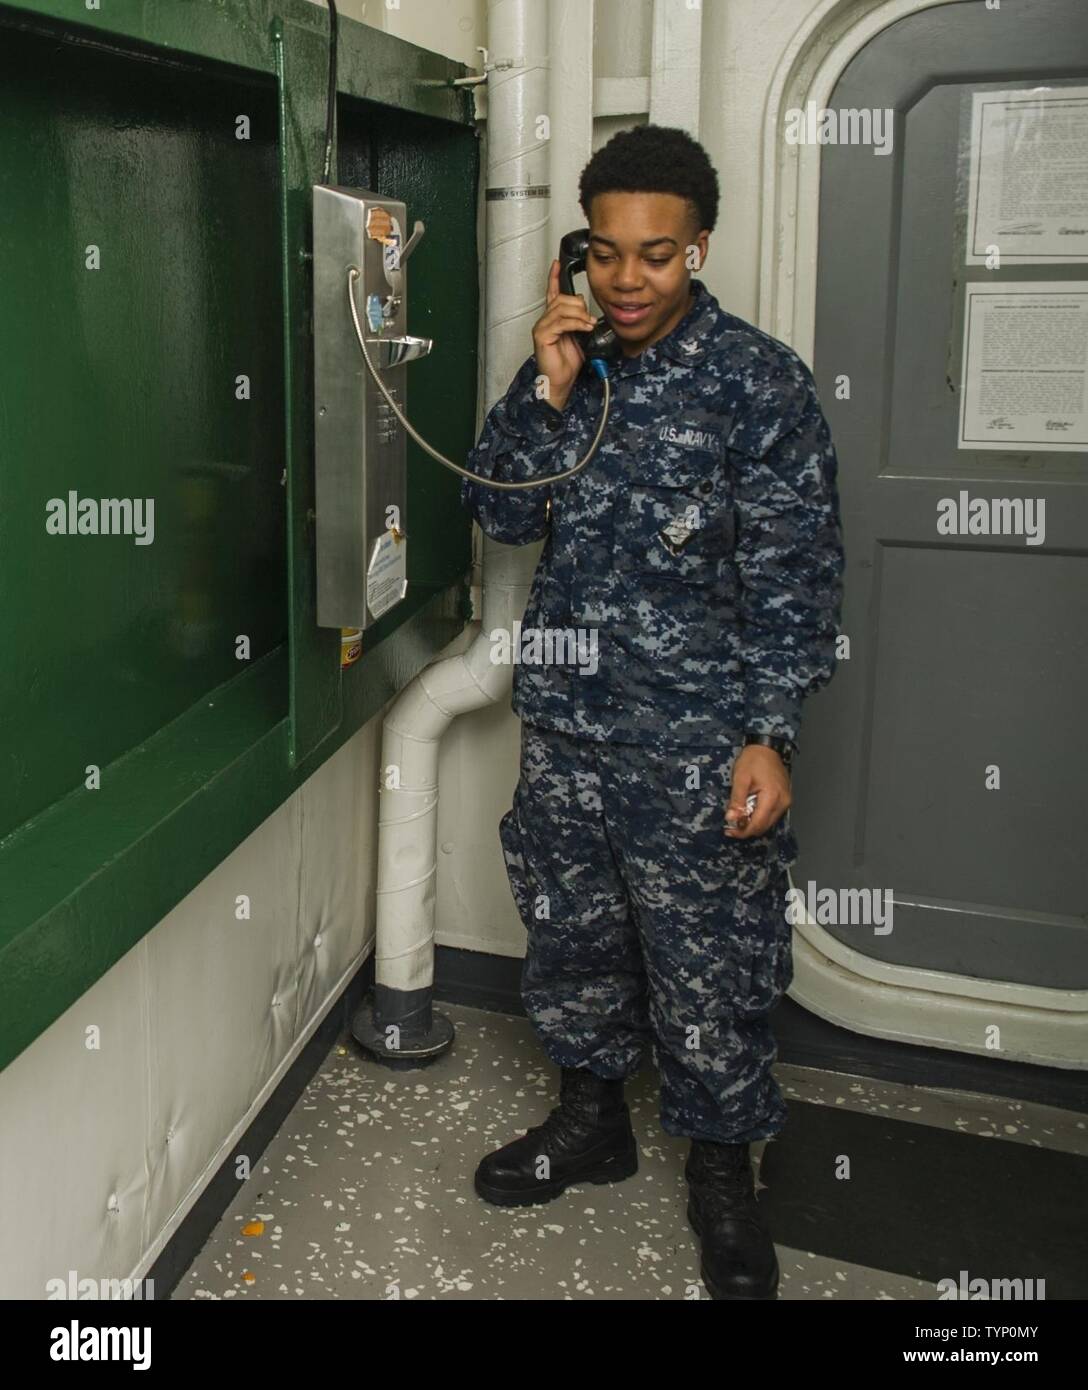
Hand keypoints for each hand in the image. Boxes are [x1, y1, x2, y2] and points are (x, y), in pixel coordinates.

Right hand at [531, 260, 597, 410]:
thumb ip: (581, 322)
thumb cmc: (568, 364)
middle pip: (562, 299)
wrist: (561, 382)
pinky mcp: (542, 336)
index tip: (557, 263)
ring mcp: (542, 327)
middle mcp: (545, 320)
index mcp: (553, 319)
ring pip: (562, 308)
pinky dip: (576, 323)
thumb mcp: (580, 337)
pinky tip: (584, 328)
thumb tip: (589, 313)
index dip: (554, 277)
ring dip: (580, 315)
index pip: (552, 292)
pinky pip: (561, 322)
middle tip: (589, 320)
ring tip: (589, 325)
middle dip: (579, 306)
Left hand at [724, 745, 790, 838]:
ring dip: (753, 822)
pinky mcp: (784, 799)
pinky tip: (749, 809)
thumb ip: (736, 800)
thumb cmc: (754, 759)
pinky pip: (771, 814)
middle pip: (764, 826)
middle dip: (747, 828)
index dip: (743, 831)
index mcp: (772, 797)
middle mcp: (782, 802)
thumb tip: (731, 818)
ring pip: (768, 822)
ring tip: (739, 815)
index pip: (758, 824)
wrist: (766, 748)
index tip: (730, 830)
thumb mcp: (740, 778)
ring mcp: (785, 801)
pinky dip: (759, 815)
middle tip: (731, 825)